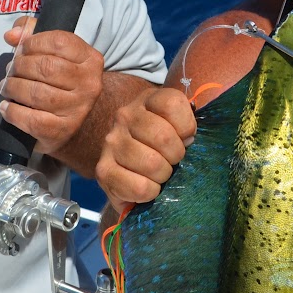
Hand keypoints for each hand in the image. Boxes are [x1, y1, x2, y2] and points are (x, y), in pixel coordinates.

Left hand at [0, 18, 103, 155]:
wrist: (79, 123)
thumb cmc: (62, 81)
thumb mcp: (55, 53)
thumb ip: (32, 34)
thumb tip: (12, 35)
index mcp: (91, 59)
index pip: (59, 41)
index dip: (33, 42)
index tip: (23, 49)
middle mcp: (89, 84)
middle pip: (45, 67)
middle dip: (20, 66)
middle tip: (11, 70)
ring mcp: (77, 109)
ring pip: (36, 93)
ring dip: (13, 88)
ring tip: (7, 87)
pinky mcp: (62, 130)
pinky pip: (32, 120)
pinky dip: (13, 112)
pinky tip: (6, 107)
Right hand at [94, 86, 197, 212]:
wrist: (134, 172)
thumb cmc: (164, 148)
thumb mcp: (179, 127)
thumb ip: (189, 126)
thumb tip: (189, 140)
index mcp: (147, 100)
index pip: (172, 104)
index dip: (186, 127)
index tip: (185, 138)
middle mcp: (125, 116)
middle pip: (163, 136)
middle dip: (176, 156)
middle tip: (173, 161)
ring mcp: (111, 142)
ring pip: (152, 163)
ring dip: (163, 175)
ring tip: (160, 174)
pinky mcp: (103, 170)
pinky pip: (139, 186)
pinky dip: (150, 192)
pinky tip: (149, 187)